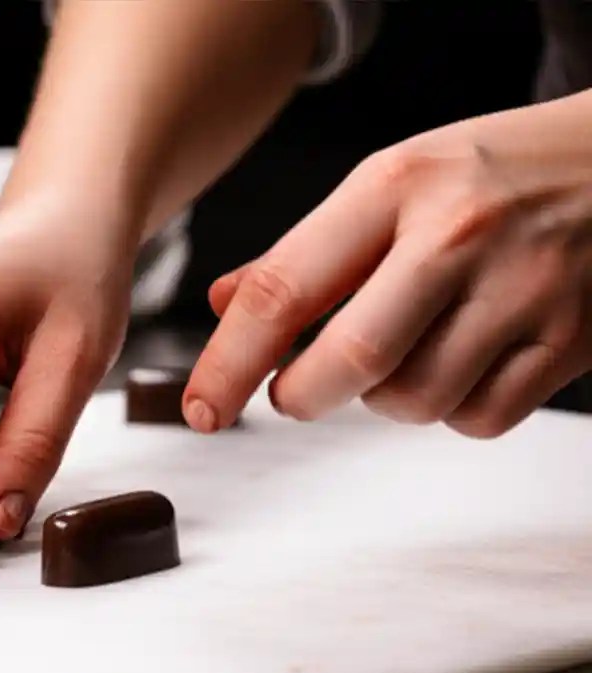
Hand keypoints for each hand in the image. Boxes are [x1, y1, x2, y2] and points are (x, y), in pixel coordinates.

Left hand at [187, 91, 591, 436]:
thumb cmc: (493, 172)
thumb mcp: (391, 182)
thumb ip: (305, 250)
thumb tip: (226, 307)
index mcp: (394, 185)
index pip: (284, 288)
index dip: (228, 361)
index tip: (200, 406)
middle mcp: (458, 235)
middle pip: (352, 359)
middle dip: (303, 395)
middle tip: (294, 393)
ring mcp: (523, 290)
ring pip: (413, 401)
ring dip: (384, 400)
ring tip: (403, 354)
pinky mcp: (571, 341)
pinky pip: (478, 419)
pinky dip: (452, 411)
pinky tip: (461, 364)